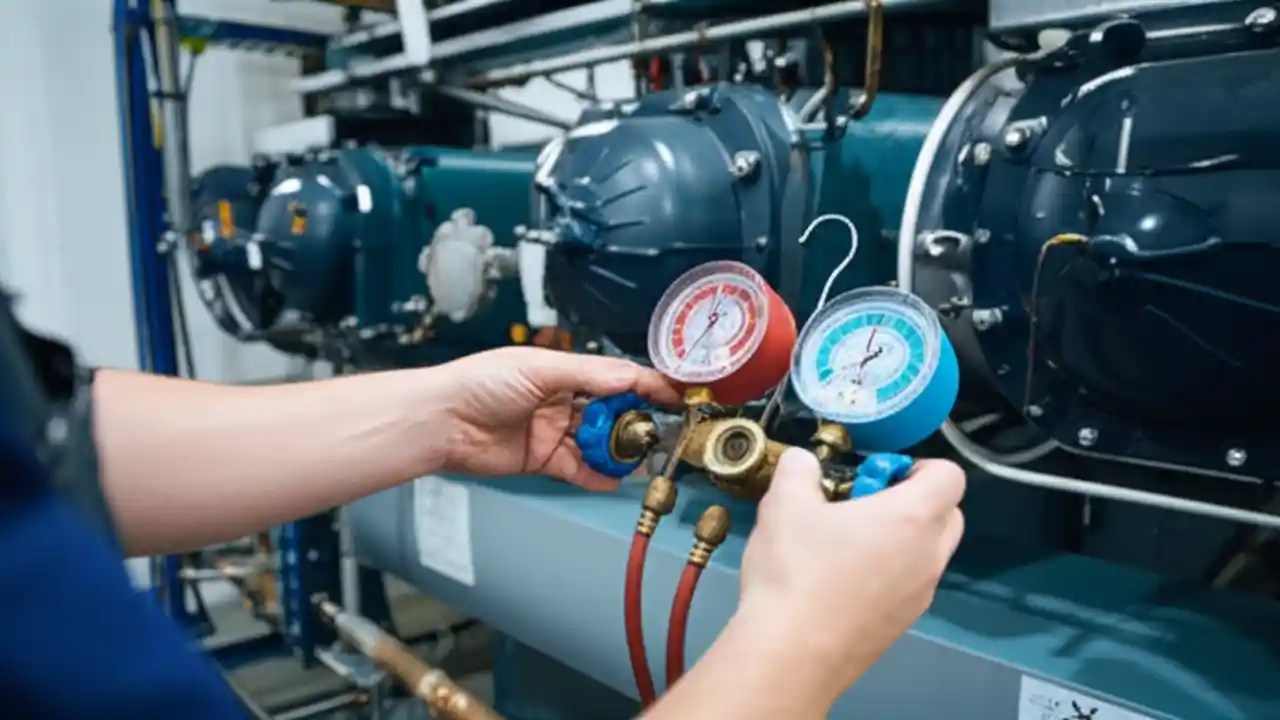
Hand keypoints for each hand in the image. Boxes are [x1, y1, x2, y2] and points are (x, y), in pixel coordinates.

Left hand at [433, 347, 678, 489]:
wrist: (440, 421)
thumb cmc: (477, 383)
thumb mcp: (539, 370)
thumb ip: (588, 375)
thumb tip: (629, 376)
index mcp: (562, 371)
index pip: (614, 377)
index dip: (644, 386)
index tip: (671, 396)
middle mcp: (560, 401)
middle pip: (610, 413)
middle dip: (634, 423)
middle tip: (653, 434)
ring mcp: (552, 431)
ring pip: (597, 443)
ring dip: (618, 452)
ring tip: (638, 460)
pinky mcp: (541, 460)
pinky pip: (577, 469)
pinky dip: (597, 475)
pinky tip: (614, 479)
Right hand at [736, 449, 964, 699]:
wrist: (792, 655)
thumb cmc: (796, 571)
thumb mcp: (785, 504)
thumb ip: (798, 470)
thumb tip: (802, 461)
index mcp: (913, 518)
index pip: (950, 476)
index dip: (919, 466)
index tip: (878, 475)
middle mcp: (929, 556)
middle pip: (948, 515)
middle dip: (914, 501)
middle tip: (864, 505)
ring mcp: (920, 596)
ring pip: (929, 554)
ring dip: (901, 540)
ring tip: (846, 544)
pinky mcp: (902, 625)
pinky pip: (909, 586)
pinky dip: (889, 574)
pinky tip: (839, 583)